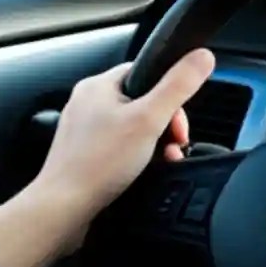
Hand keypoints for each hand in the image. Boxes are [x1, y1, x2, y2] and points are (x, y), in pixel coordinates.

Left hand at [34, 48, 215, 239]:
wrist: (64, 210)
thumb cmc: (96, 165)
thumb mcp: (149, 120)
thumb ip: (178, 86)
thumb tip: (202, 57)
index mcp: (98, 86)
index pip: (146, 72)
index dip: (170, 94)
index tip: (179, 119)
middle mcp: (88, 104)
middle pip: (143, 103)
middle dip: (165, 125)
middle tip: (172, 144)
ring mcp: (85, 132)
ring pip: (133, 128)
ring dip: (155, 144)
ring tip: (161, 161)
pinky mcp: (86, 156)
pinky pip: (121, 148)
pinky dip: (137, 158)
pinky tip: (144, 172)